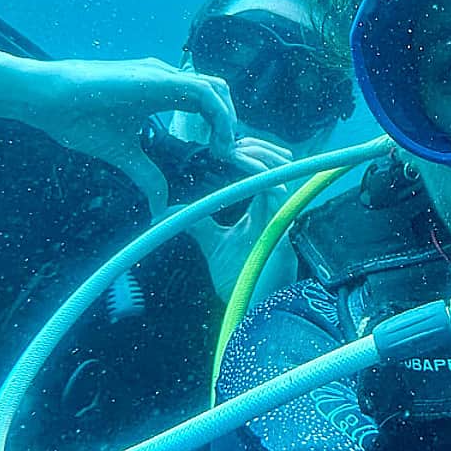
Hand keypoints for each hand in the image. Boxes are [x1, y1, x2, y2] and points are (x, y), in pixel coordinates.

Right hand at [27, 57, 237, 215]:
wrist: (47, 97)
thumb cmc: (76, 118)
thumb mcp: (122, 154)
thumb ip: (145, 175)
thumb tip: (158, 205)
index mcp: (160, 93)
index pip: (205, 104)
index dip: (219, 128)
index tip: (220, 156)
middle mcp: (166, 79)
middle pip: (218, 93)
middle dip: (230, 124)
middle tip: (228, 155)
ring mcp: (163, 75)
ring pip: (216, 89)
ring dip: (228, 121)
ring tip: (225, 150)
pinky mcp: (157, 77)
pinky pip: (203, 91)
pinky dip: (218, 116)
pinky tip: (216, 141)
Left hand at [188, 137, 298, 302]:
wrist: (250, 308)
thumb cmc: (238, 280)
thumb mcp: (213, 245)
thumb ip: (197, 224)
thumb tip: (166, 211)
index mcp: (265, 211)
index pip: (267, 173)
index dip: (255, 155)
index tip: (231, 147)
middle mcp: (277, 210)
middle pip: (282, 166)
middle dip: (262, 148)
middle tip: (236, 143)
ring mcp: (282, 217)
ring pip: (284, 172)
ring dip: (262, 156)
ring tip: (238, 150)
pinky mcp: (282, 227)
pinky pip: (278, 192)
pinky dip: (263, 174)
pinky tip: (243, 166)